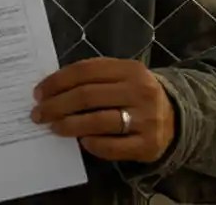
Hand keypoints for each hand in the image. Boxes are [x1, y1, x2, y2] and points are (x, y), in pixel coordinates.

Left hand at [31, 57, 175, 162]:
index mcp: (131, 69)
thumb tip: (53, 89)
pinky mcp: (147, 145)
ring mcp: (146, 119)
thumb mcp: (122, 77)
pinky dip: (92, 144)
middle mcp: (140, 91)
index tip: (39, 93)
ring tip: (53, 127)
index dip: (57, 81)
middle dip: (57, 105)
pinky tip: (81, 142)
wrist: (176, 117)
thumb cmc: (136, 94)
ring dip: (69, 125)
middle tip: (38, 113)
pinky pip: (112, 147)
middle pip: (87, 96)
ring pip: (98, 121)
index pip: (85, 71)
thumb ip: (94, 77)